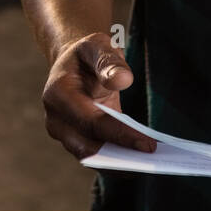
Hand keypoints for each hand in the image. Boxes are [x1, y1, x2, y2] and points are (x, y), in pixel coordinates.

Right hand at [41, 32, 155, 159]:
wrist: (74, 63)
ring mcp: (64, 133)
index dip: (119, 134)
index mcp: (58, 93)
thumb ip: (108, 61)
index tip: (148, 144)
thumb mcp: (98, 45)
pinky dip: (117, 161)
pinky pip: (97, 156)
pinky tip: (142, 161)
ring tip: (150, 165)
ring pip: (91, 156)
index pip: (91, 122)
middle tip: (153, 160)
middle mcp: (56, 118)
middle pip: (88, 146)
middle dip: (121, 156)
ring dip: (119, 164)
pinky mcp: (76, 140)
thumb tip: (123, 80)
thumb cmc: (88, 54)